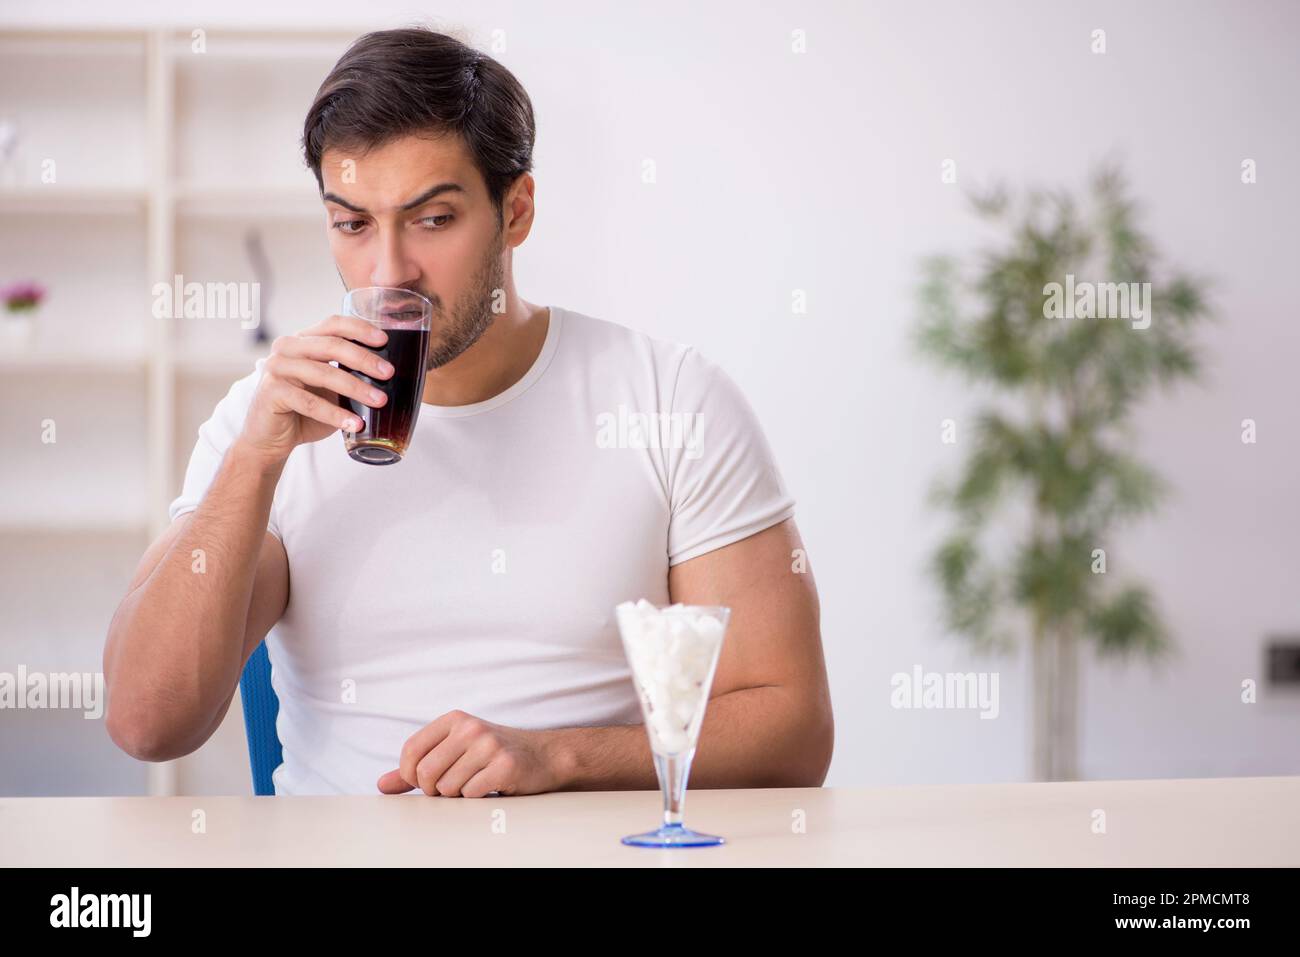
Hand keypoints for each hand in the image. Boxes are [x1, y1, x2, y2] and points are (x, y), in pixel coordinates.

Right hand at [237, 314, 394, 465]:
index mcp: (303, 340)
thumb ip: (350, 376)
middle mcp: (287, 348)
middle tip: (388, 373)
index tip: (384, 340)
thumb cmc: (304, 411)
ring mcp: (277, 368)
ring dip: (355, 388)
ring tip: (379, 401)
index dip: (359, 329)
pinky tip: (354, 423)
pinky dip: (335, 414)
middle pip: (331, 345)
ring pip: (323, 373)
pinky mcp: (271, 392)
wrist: (270, 439)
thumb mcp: (331, 389)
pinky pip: (309, 402)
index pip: (333, 324)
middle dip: (364, 359)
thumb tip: (388, 375)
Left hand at [376, 710, 566, 796]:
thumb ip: (417, 766)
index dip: (411, 775)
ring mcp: (488, 745)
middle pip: (426, 773)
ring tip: (475, 783)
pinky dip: (476, 798)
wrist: (544, 756)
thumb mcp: (455, 751)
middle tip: (452, 787)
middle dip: (434, 790)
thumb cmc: (494, 754)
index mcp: (454, 720)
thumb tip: (382, 785)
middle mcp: (470, 728)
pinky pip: (471, 794)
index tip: (425, 782)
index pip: (411, 750)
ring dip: (458, 794)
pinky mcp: (504, 765)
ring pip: (447, 788)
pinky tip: (489, 787)